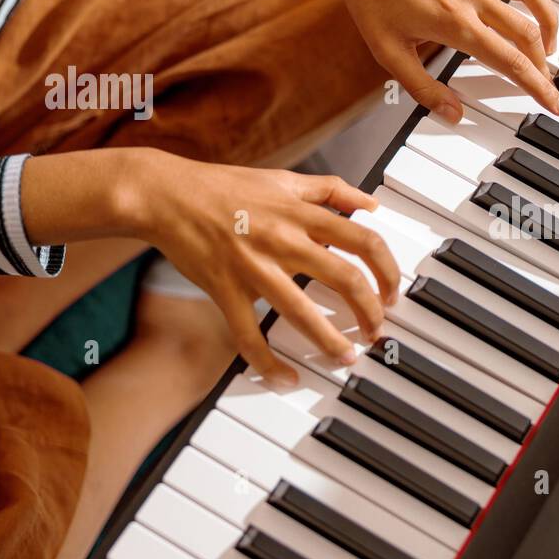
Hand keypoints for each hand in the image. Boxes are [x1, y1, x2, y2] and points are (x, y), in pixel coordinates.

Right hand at [22, 148, 399, 387]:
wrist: (166, 194)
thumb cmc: (225, 187)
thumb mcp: (284, 178)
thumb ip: (330, 190)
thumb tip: (370, 204)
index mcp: (302, 213)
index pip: (364, 241)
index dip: (388, 270)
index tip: (392, 292)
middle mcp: (283, 239)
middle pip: (345, 279)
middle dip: (370, 311)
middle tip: (378, 331)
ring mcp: (253, 267)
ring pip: (302, 312)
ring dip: (331, 341)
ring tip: (347, 359)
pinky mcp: (224, 289)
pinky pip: (249, 335)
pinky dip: (268, 363)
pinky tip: (285, 379)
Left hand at [259, 0, 558, 123]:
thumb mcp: (389, 53)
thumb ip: (423, 88)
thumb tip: (452, 114)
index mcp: (454, 23)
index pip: (510, 62)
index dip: (539, 87)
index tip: (556, 104)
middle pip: (527, 35)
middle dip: (545, 66)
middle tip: (550, 86)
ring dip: (548, 25)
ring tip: (547, 49)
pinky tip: (531, 8)